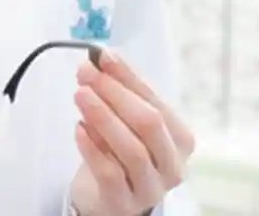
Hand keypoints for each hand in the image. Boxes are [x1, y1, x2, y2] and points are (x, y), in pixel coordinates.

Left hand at [69, 49, 195, 215]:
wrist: (106, 197)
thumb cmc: (118, 153)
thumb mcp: (124, 121)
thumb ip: (117, 91)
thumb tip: (98, 60)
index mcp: (180, 139)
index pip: (156, 102)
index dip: (128, 77)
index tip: (102, 56)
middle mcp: (172, 165)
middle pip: (149, 124)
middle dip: (116, 94)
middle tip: (87, 74)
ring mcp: (151, 188)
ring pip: (132, 149)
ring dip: (103, 117)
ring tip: (80, 95)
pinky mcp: (124, 203)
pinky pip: (110, 173)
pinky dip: (92, 148)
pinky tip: (78, 128)